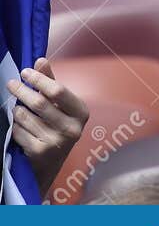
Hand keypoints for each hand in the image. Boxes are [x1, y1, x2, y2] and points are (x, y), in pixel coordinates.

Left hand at [6, 58, 88, 197]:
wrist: (51, 165)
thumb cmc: (57, 126)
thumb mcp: (60, 104)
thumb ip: (50, 82)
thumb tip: (40, 60)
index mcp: (80, 112)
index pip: (58, 90)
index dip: (39, 79)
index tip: (25, 72)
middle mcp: (71, 129)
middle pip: (40, 103)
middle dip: (22, 91)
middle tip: (11, 83)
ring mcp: (55, 143)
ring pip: (26, 117)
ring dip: (17, 109)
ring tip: (17, 107)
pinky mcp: (39, 154)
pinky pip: (19, 131)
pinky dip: (15, 125)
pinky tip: (19, 125)